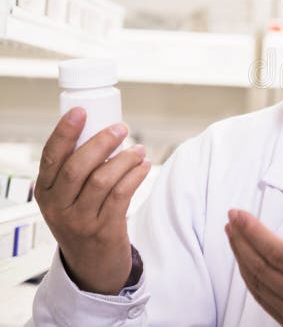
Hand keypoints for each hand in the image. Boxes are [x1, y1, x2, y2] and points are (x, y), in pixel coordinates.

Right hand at [34, 107, 150, 293]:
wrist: (92, 264)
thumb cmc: (83, 218)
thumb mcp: (67, 197)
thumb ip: (76, 169)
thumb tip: (102, 128)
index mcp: (45, 192)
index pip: (50, 157)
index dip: (64, 132)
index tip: (81, 111)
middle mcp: (58, 207)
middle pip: (77, 167)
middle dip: (101, 142)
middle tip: (121, 127)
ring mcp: (80, 220)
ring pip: (102, 180)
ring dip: (124, 159)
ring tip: (139, 149)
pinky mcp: (104, 230)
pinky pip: (121, 196)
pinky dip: (135, 176)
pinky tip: (144, 166)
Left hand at [226, 193, 282, 326]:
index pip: (276, 253)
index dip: (252, 232)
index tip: (238, 214)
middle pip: (260, 269)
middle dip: (240, 242)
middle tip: (231, 221)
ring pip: (258, 288)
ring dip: (241, 261)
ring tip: (234, 238)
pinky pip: (265, 303)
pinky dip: (252, 281)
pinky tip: (249, 266)